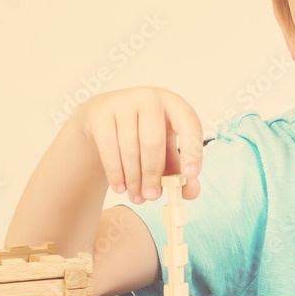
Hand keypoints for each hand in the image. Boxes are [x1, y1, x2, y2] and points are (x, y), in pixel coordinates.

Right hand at [75, 86, 203, 202]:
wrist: (107, 115)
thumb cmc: (144, 133)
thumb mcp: (166, 148)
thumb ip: (180, 169)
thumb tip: (192, 193)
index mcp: (175, 104)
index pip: (189, 123)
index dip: (192, 149)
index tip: (190, 175)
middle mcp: (150, 98)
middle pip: (153, 142)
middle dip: (153, 175)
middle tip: (152, 197)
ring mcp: (124, 102)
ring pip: (130, 148)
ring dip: (134, 179)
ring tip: (137, 197)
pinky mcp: (102, 113)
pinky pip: (109, 148)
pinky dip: (116, 173)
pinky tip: (120, 188)